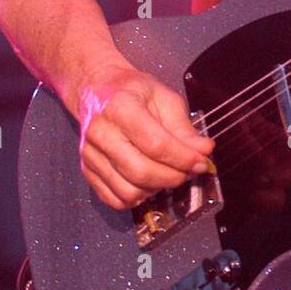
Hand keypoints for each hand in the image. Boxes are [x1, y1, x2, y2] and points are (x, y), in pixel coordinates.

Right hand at [75, 65, 214, 209]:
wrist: (99, 90)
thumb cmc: (133, 91)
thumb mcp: (165, 97)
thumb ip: (184, 127)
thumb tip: (203, 151)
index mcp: (121, 108)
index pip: (156, 144)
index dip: (183, 158)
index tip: (201, 162)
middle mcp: (100, 133)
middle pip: (141, 172)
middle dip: (173, 177)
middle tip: (189, 171)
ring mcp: (91, 155)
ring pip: (128, 191)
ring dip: (156, 189)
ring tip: (169, 174)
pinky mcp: (87, 170)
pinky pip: (114, 199)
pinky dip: (137, 198)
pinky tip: (149, 182)